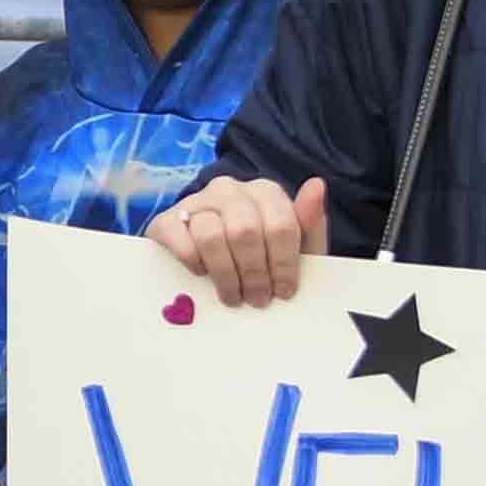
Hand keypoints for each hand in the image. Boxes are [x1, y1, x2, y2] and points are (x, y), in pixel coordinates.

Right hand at [150, 172, 329, 308]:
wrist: (216, 265)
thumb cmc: (262, 257)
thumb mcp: (296, 248)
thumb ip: (310, 222)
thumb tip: (317, 185)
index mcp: (265, 192)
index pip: (280, 224)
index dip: (284, 264)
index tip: (284, 291)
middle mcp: (230, 189)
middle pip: (246, 231)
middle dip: (255, 273)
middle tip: (258, 300)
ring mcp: (197, 201)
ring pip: (211, 235)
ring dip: (225, 274)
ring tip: (233, 296)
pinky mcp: (168, 219)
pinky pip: (178, 237)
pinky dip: (192, 260)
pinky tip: (202, 274)